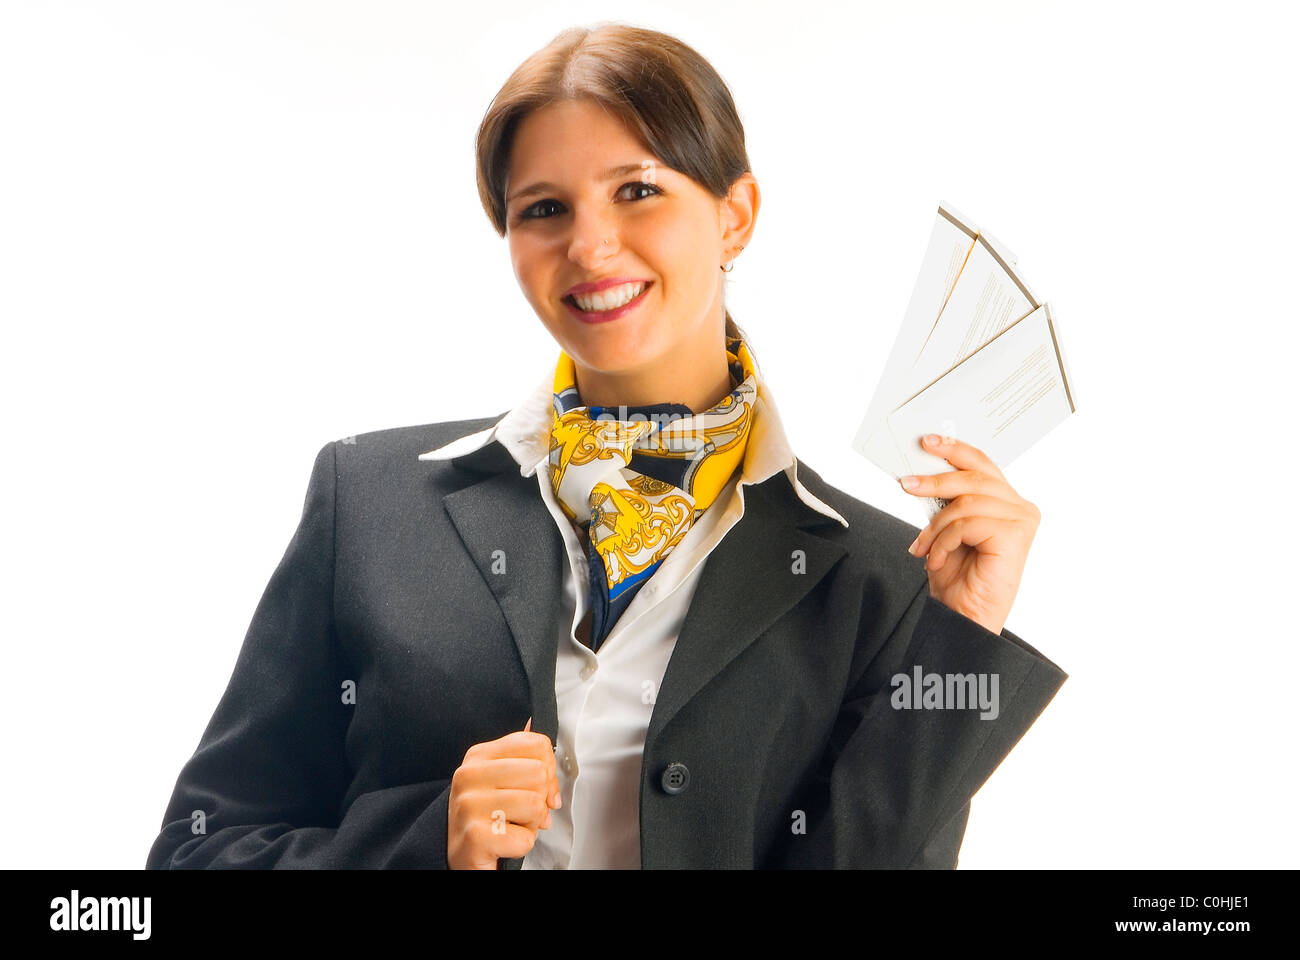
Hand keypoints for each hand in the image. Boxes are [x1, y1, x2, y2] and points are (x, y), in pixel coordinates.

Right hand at [447, 716, 561, 868]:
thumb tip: (550, 761)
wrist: (460, 855)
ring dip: (532, 823)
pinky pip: (526, 838)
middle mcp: (470, 775)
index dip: (548, 769)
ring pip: (535, 804)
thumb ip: (529, 764)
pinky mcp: (475, 836)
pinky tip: (505, 842)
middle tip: (522, 812)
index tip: (538, 786)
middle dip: (541, 799)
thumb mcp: (503, 781)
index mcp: (479, 756)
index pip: (536, 744)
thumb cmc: (485, 817)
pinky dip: (523, 845)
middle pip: (539, 773)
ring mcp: (469, 804)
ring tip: (512, 826)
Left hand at [899, 434, 1039, 635]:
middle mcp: (1020, 508)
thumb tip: (922, 473)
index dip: (955, 449)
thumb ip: (944, 500)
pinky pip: (967, 523)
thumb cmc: (958, 577)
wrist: (963, 616)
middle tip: (907, 485)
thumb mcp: (945, 528)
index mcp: (1007, 501)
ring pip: (966, 502)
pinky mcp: (1015, 535)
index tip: (927, 442)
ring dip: (935, 526)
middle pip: (974, 477)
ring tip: (923, 547)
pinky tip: (936, 560)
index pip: (982, 464)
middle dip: (935, 480)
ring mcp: (1021, 520)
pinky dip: (942, 542)